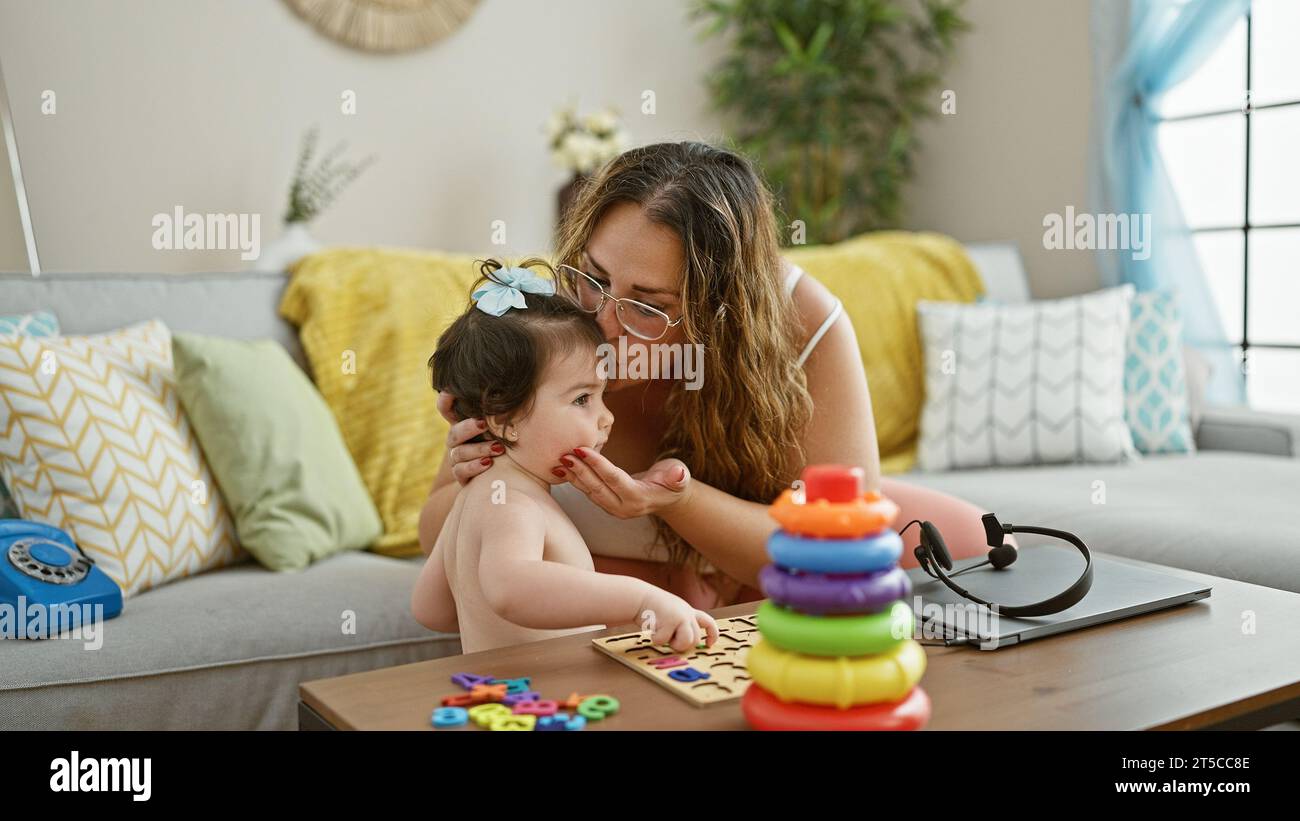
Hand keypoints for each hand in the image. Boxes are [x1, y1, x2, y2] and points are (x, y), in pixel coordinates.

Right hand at [436, 391, 502, 485]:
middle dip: (468, 428)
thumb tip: (507, 392)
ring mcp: (457, 458)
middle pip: (453, 433)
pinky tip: (488, 463)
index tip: (449, 391)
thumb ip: (498, 412)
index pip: (446, 409)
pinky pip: (460, 471)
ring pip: (459, 453)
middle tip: (484, 423)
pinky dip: (474, 466)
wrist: (509, 472)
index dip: (445, 400)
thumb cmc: (508, 441)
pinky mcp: (461, 475)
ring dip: (479, 449)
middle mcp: (457, 441)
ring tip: (499, 448)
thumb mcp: (503, 425)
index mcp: (463, 424)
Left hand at [557, 449, 691, 517]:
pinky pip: (589, 492)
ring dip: (574, 476)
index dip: (597, 465)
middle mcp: (623, 508)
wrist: (669, 498)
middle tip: (564, 453)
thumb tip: (679, 474)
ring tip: (559, 460)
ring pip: (590, 492)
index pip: (614, 479)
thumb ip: (678, 477)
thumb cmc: (675, 482)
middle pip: (597, 488)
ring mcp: (614, 509)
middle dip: (580, 470)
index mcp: (639, 499)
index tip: (582, 449)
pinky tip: (564, 468)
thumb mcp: (681, 477)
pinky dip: (576, 480)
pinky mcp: (607, 505)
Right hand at [635, 587, 719, 652]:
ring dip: (674, 644)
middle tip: (669, 639)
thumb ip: (681, 625)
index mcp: (689, 612)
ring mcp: (680, 617)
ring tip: (663, 636)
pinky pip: (664, 641)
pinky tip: (652, 628)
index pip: (708, 622)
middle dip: (682, 645)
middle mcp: (687, 614)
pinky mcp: (670, 621)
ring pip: (687, 642)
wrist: (640, 597)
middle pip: (696, 640)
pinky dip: (655, 638)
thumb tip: (685, 645)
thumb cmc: (653, 608)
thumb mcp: (672, 612)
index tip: (709, 644)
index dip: (712, 634)